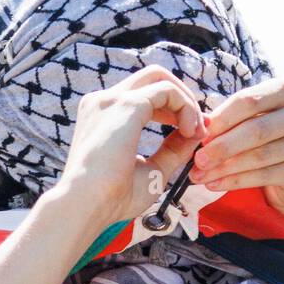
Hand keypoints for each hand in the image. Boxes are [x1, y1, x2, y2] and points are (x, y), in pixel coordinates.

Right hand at [53, 65, 204, 227]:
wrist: (87, 206)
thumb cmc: (112, 198)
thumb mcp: (151, 171)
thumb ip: (172, 150)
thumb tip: (196, 134)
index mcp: (103, 117)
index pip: (144, 98)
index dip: (173, 111)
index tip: (191, 135)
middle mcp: (103, 102)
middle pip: (152, 77)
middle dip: (181, 97)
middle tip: (197, 127)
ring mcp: (112, 100)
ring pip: (160, 79)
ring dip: (186, 101)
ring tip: (196, 132)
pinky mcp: (126, 104)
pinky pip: (167, 91)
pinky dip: (186, 107)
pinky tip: (190, 131)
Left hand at [188, 78, 283, 225]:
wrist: (283, 171)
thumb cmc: (258, 136)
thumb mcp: (243, 119)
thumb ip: (225, 119)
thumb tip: (201, 125)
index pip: (249, 101)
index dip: (221, 119)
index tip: (198, 134)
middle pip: (256, 130)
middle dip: (222, 146)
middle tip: (197, 159)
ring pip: (259, 156)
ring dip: (224, 167)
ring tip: (199, 175)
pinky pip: (263, 176)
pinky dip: (234, 181)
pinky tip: (214, 184)